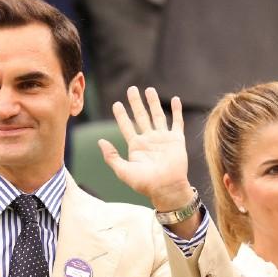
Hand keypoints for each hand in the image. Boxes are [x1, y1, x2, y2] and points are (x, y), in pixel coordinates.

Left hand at [98, 86, 192, 210]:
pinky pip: (177, 122)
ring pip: (158, 115)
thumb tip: (100, 141)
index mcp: (136, 146)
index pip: (126, 126)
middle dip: (136, 103)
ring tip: (149, 89)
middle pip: (141, 116)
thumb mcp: (123, 171)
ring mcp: (163, 139)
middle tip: (131, 89)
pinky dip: (177, 110)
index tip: (116, 104)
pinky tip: (175, 99)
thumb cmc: (144, 183)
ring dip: (153, 102)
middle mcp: (149, 140)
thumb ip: (111, 156)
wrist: (166, 188)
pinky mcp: (176, 140)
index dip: (121, 115)